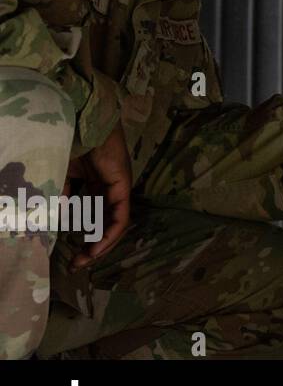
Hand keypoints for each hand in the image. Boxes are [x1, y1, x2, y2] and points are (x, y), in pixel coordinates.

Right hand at [63, 123, 131, 269]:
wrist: (80, 121)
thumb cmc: (68, 143)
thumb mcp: (59, 176)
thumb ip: (60, 196)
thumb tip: (57, 220)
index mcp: (94, 184)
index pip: (91, 215)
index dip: (81, 235)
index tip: (67, 253)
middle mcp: (109, 187)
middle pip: (104, 222)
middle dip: (92, 246)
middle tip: (76, 264)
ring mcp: (118, 186)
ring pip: (115, 222)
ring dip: (102, 244)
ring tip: (86, 259)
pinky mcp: (123, 185)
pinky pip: (121, 215)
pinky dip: (111, 233)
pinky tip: (99, 248)